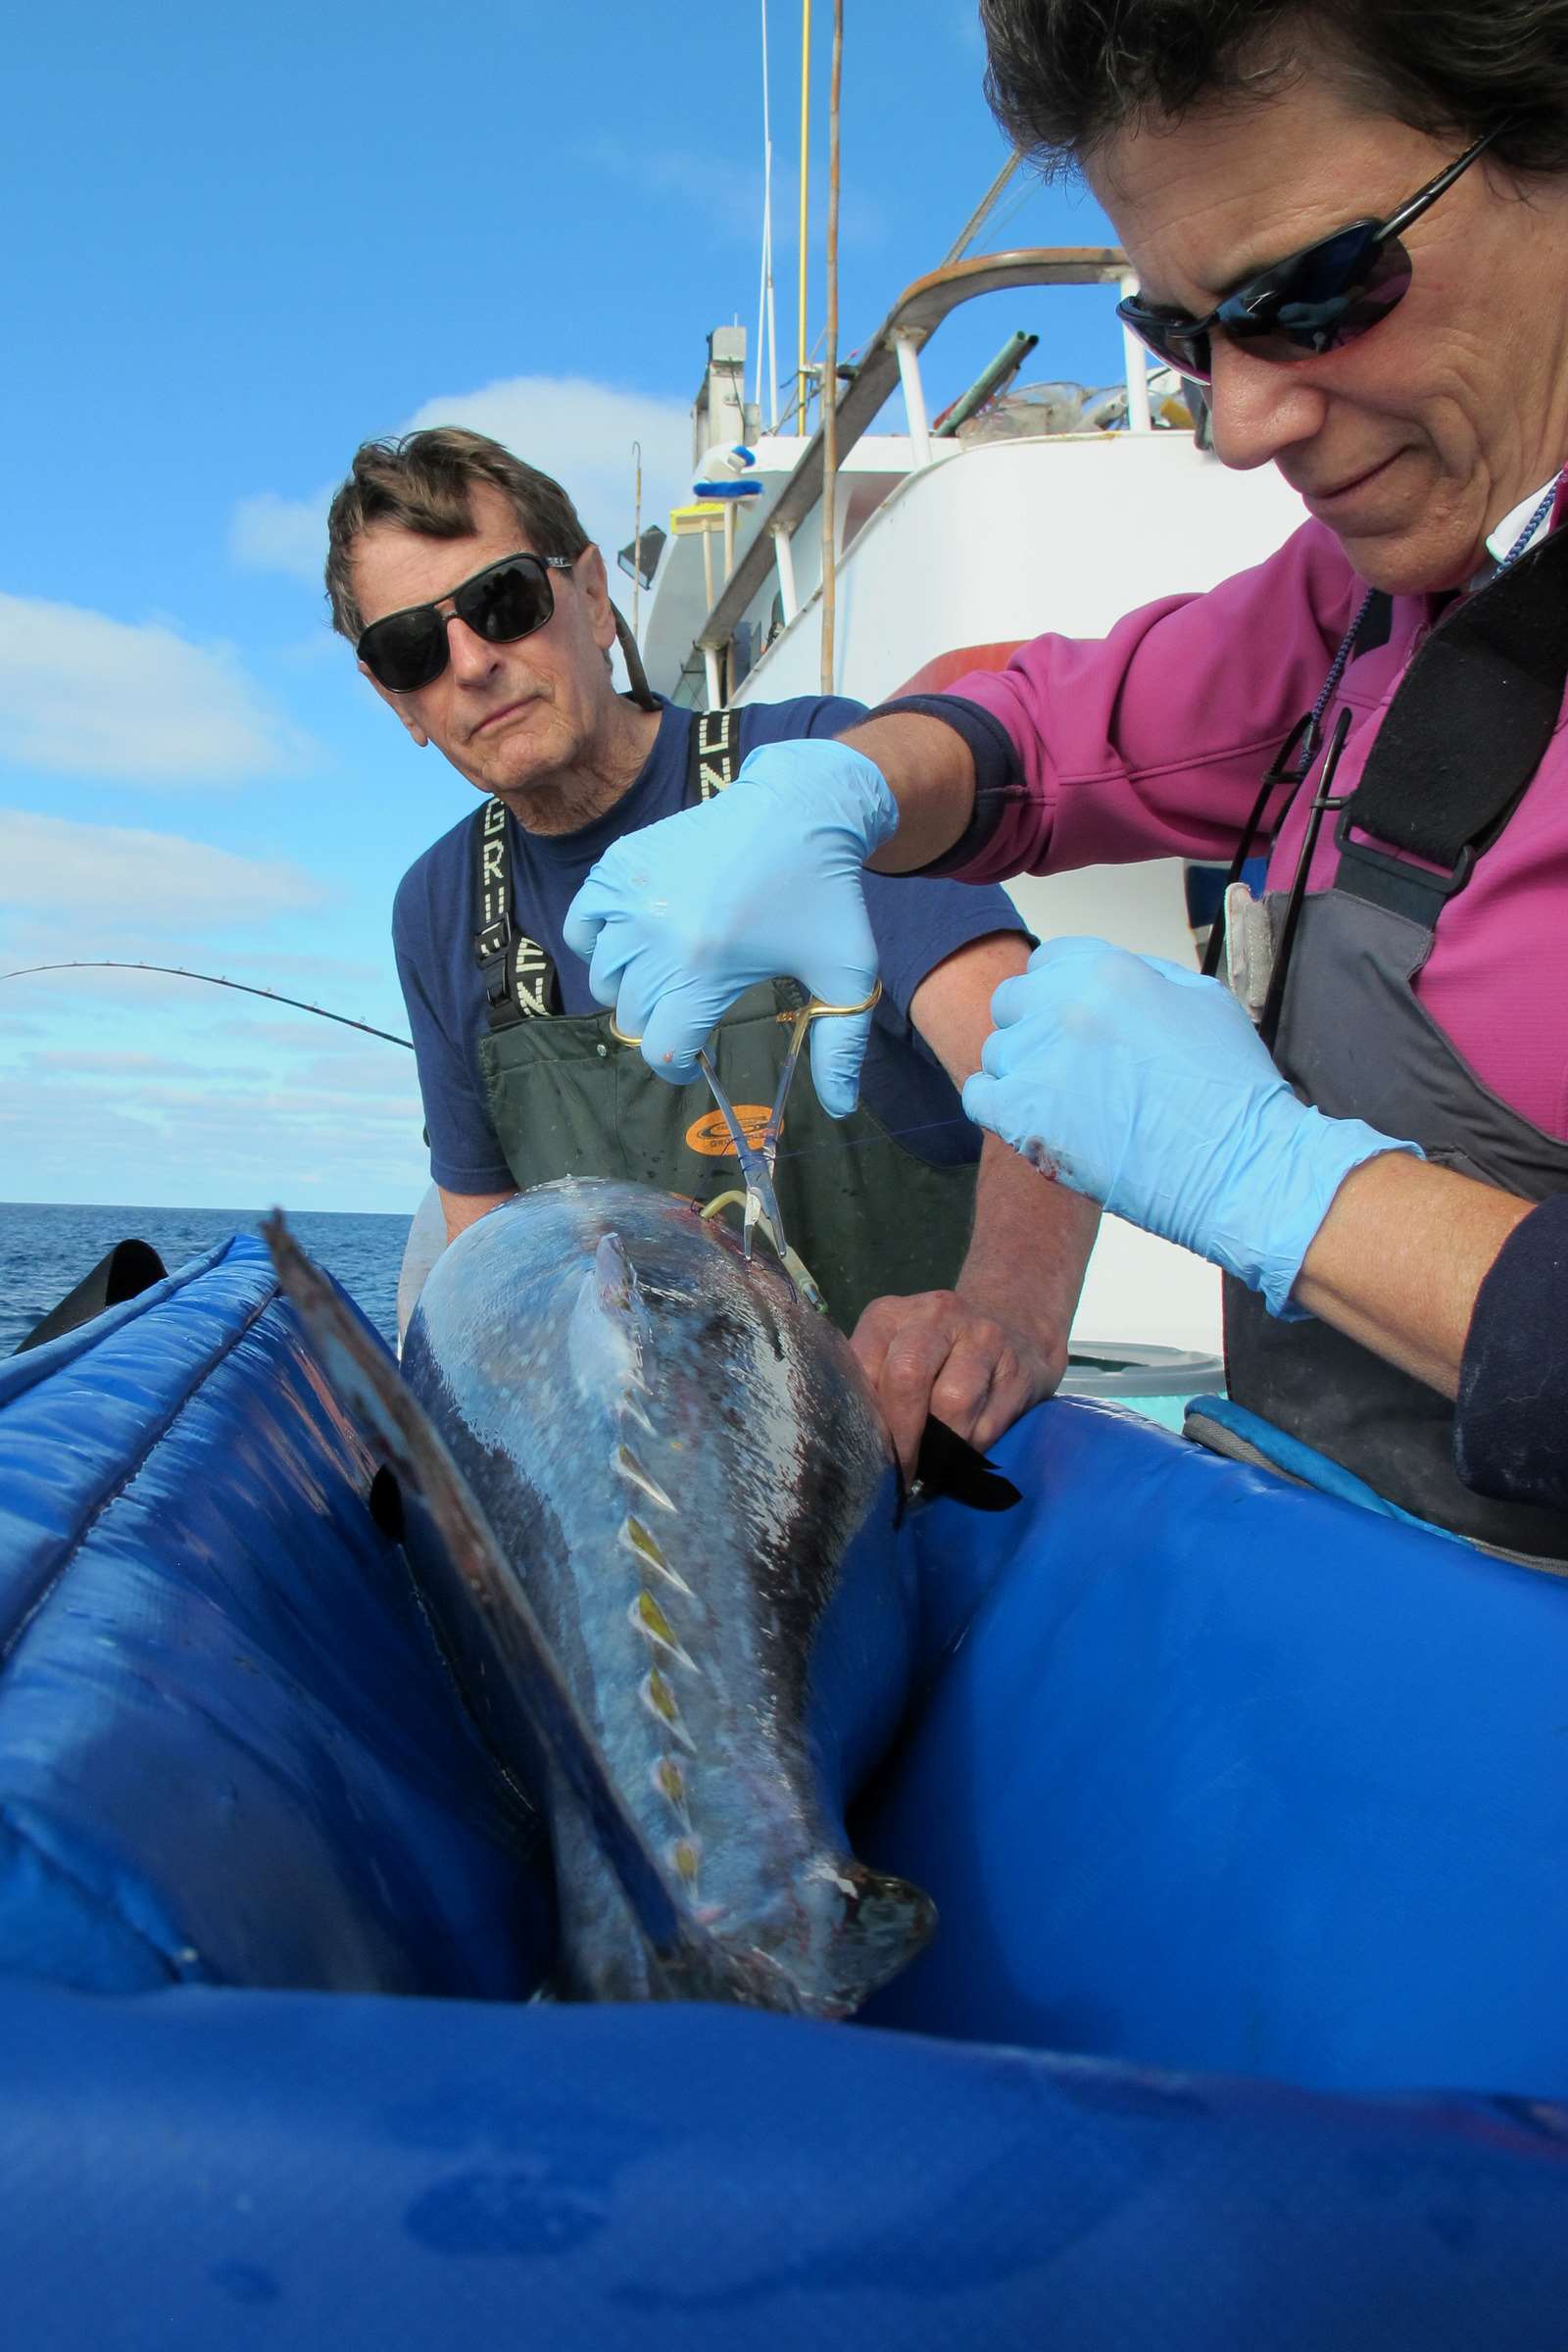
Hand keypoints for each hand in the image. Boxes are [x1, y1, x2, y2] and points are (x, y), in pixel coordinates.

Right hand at [563, 740, 896, 1116]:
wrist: (798, 807)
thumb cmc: (825, 895)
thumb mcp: (847, 972)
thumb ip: (841, 1046)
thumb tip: (840, 1109)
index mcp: (705, 967)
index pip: (662, 1049)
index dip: (678, 1067)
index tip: (695, 1060)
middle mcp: (656, 935)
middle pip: (634, 1017)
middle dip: (662, 1024)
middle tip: (692, 1007)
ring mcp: (629, 897)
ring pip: (605, 979)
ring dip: (631, 989)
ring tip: (669, 975)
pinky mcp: (617, 866)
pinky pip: (582, 928)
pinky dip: (599, 944)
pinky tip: (637, 940)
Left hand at [850, 1289, 1064, 1478]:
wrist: (1015, 1327)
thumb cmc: (936, 1353)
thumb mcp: (892, 1353)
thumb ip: (869, 1384)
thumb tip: (849, 1443)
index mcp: (889, 1315)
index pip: (863, 1368)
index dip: (865, 1420)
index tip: (866, 1459)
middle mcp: (936, 1315)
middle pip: (907, 1377)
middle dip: (901, 1438)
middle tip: (900, 1475)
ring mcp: (983, 1337)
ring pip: (952, 1403)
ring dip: (939, 1448)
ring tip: (933, 1467)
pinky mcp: (1020, 1369)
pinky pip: (988, 1424)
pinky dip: (970, 1451)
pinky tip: (963, 1454)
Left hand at [961, 937, 1419, 1316]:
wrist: (1239, 1166)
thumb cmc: (1231, 1092)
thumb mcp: (1203, 1000)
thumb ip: (1144, 976)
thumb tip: (1106, 975)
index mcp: (1109, 971)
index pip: (1048, 960)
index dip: (1059, 989)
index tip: (1071, 1017)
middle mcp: (1067, 1006)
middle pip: (1014, 1001)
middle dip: (1034, 1025)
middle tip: (1066, 1061)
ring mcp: (1041, 1061)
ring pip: (998, 1052)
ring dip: (1023, 1071)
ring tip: (1065, 1099)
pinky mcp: (1025, 1116)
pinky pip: (980, 1096)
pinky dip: (998, 1104)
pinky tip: (1029, 1116)